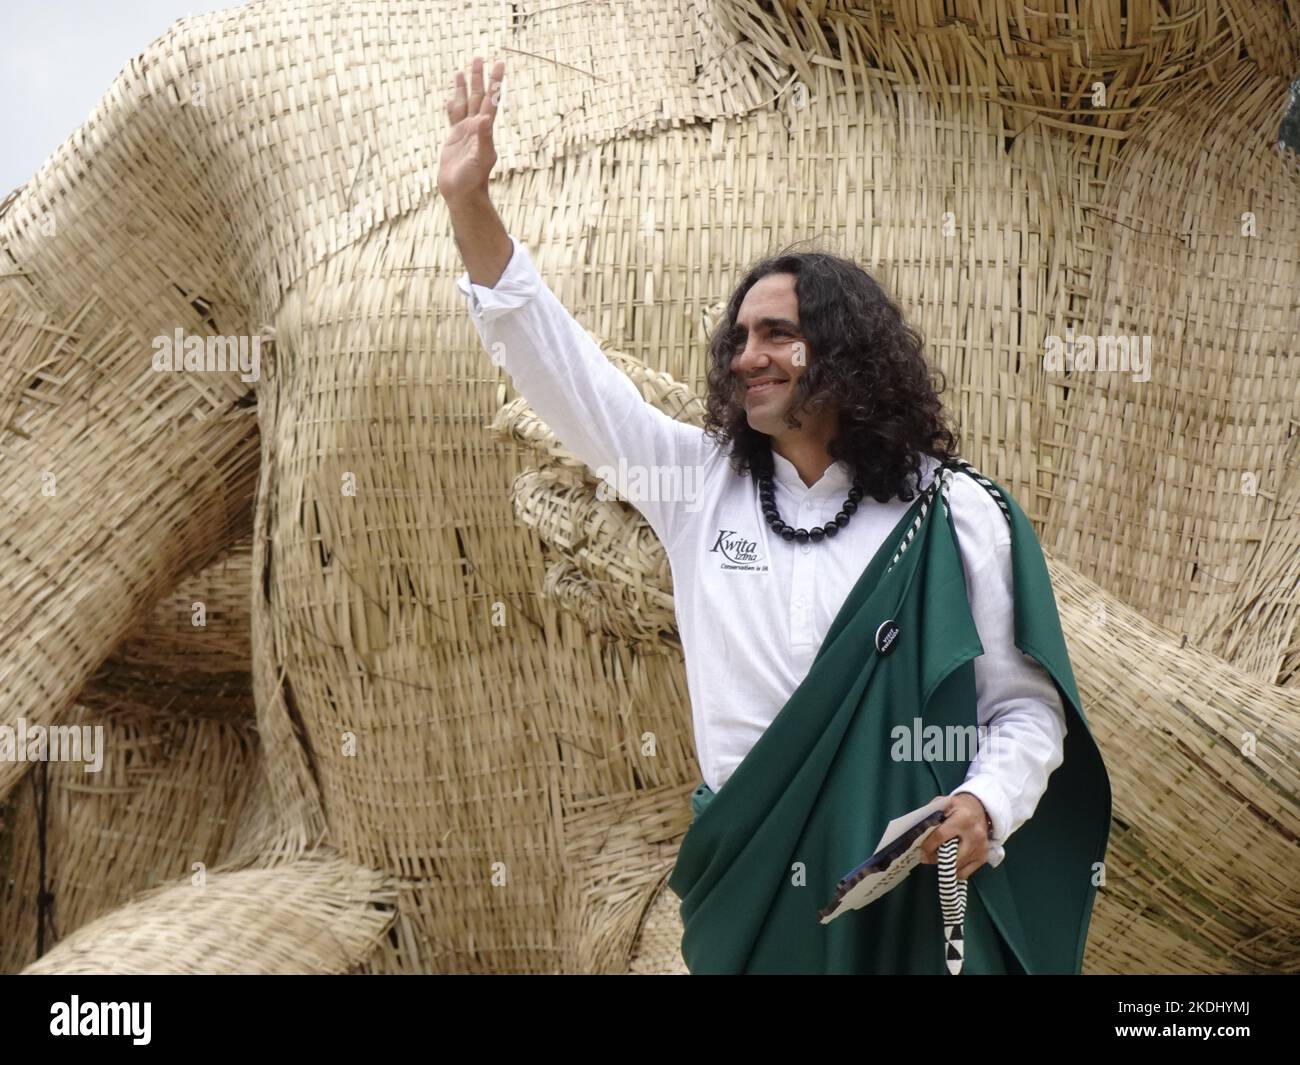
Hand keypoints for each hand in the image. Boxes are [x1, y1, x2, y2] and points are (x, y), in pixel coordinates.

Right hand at [439, 55, 505, 206]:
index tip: (500, 64)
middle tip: (478, 57)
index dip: (495, 83)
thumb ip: (483, 138)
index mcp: (484, 129)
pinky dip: (452, 105)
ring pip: (464, 103)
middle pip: (477, 96)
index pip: (491, 101)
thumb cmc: (472, 179)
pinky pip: (453, 117)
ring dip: (464, 87)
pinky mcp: (454, 139)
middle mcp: (476, 127)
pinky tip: (450, 97)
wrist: (462, 193)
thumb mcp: (479, 158)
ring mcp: (465, 132)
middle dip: (478, 77)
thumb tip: (484, 118)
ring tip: (462, 70)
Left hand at [917, 793, 990, 879]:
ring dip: (944, 865)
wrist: (980, 808)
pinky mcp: (983, 857)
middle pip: (951, 856)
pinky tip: (949, 863)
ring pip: (957, 867)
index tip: (921, 850)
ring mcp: (980, 848)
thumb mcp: (943, 803)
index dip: (928, 845)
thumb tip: (918, 834)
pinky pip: (965, 873)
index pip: (941, 836)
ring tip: (938, 857)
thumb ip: (931, 815)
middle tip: (927, 857)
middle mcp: (974, 834)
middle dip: (935, 859)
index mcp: (963, 819)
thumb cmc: (958, 807)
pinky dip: (954, 871)